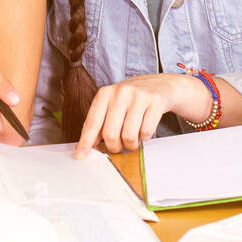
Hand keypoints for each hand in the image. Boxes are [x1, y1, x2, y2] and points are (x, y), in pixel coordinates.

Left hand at [75, 74, 202, 158]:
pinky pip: (146, 132)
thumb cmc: (132, 99)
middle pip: (110, 134)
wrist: (161, 85)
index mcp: (105, 93)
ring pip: (129, 136)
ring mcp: (138, 96)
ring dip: (131, 144)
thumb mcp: (112, 105)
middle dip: (114, 147)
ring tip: (132, 138)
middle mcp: (120, 92)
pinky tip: (143, 129)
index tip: (80, 156)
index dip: (86, 142)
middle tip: (118, 146)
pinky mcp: (155, 102)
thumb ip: (99, 123)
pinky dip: (144, 137)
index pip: (92, 122)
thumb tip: (86, 146)